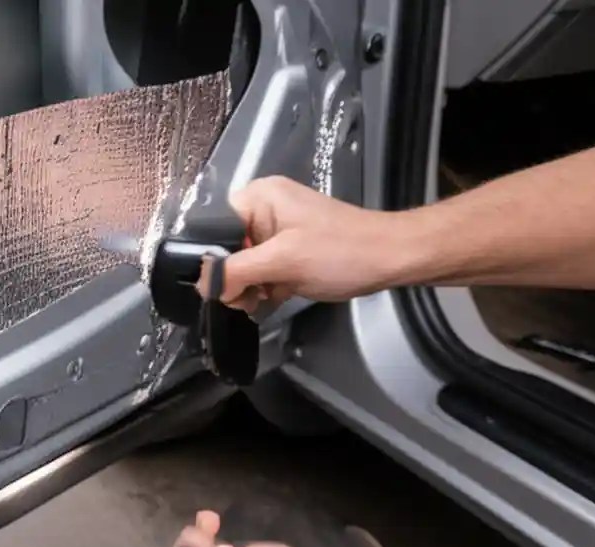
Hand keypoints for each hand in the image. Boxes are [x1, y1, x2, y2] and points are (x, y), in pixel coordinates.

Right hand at [196, 177, 419, 312]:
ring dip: (246, 288)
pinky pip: (261, 273)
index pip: (212, 226)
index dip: (210, 257)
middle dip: (231, 277)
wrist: (391, 260)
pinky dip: (261, 289)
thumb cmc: (341, 252)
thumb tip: (203, 286)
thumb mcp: (282, 261)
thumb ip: (235, 272)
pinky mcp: (289, 253)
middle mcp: (263, 210)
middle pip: (225, 248)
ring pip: (242, 265)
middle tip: (243, 298)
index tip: (218, 285)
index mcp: (259, 197)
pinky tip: (266, 302)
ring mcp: (277, 233)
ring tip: (257, 302)